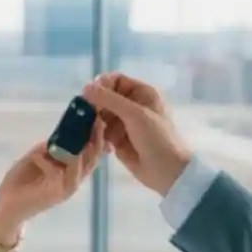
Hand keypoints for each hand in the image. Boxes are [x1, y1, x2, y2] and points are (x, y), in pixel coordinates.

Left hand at [0, 119, 106, 242]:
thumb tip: (60, 134)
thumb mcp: (36, 159)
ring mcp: (65, 189)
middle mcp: (73, 181)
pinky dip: (45, 159)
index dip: (97, 137)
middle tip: (94, 120)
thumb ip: (50, 149)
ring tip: (72, 131)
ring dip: (76, 146)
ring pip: (80, 166)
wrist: (6, 209)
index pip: (91, 154)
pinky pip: (55, 171)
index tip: (98, 118)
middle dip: (95, 138)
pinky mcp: (53, 193)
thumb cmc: (20, 184)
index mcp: (71, 174)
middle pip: (92, 159)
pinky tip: (35, 156)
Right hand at [81, 72, 192, 196]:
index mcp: (142, 93)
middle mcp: (132, 105)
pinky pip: (102, 132)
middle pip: (105, 98)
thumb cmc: (156, 138)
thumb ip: (110, 99)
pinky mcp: (118, 140)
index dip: (102, 85)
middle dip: (96, 106)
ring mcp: (125, 123)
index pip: (116, 80)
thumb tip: (86, 88)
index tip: (88, 95)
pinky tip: (107, 147)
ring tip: (101, 135)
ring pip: (101, 115)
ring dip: (97, 123)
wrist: (166, 171)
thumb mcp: (135, 114)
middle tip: (89, 117)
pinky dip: (100, 137)